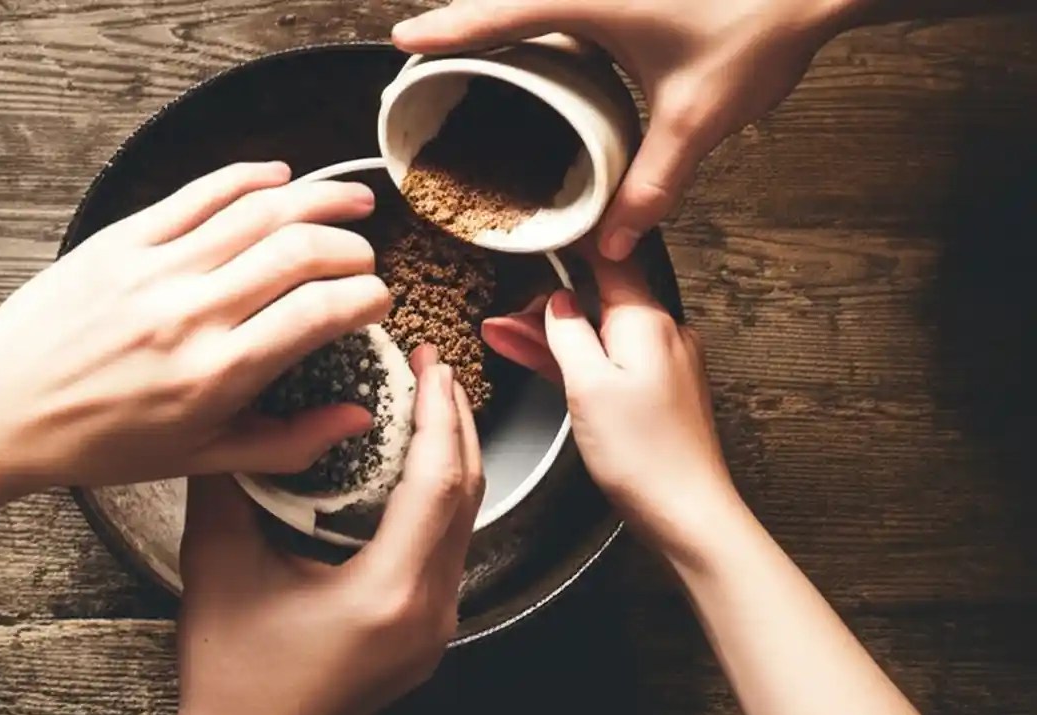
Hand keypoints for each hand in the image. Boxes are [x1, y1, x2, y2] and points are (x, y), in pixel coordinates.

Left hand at [0, 162, 388, 496]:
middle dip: (351, 246)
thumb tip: (356, 418)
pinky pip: (198, 193)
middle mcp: (189, 312)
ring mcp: (153, 268)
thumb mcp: (199, 459)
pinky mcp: (121, 239)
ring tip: (351, 199)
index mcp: (214, 373)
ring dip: (317, 198)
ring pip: (257, 210)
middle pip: (299, 250)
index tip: (377, 301)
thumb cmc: (98, 443)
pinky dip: (247, 177)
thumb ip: (287, 442)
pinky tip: (278, 176)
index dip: (366, 297)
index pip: (319, 311)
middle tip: (365, 256)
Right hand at [177, 346, 483, 714]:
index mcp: (387, 593)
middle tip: (436, 367)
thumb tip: (236, 411)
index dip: (439, 413)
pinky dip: (440, 498)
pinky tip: (416, 470)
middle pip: (466, 496)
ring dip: (452, 457)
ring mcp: (435, 628)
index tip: (432, 364)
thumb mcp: (217, 564)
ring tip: (430, 404)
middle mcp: (427, 612)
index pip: (438, 483)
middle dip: (455, 421)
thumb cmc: (233, 673)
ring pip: (465, 522)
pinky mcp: (426, 633)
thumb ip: (226, 481)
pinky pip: (449, 548)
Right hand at [393, 0, 861, 258]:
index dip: (449, 30)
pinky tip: (549, 48)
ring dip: (507, 19)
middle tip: (428, 49)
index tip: (403, 39)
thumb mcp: (695, 119)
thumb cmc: (761, 24)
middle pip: (513, 0)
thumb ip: (652, 185)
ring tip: (475, 50)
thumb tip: (613, 241)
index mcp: (594, 2)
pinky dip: (548, 22)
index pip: (502, 15)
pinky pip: (573, 5)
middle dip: (468, 22)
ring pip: (544, 0)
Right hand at [482, 255, 734, 558]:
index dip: (573, 247)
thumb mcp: (586, 385)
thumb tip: (557, 303)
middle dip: (549, 308)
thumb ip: (567, 334)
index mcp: (647, 322)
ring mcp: (663, 365)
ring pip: (602, 335)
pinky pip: (613, 363)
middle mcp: (663, 335)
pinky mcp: (660, 393)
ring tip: (506, 336)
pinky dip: (579, 362)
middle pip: (599, 302)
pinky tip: (546, 362)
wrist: (688, 513)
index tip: (544, 233)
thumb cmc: (643, 456)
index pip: (608, 261)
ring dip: (557, 337)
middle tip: (502, 317)